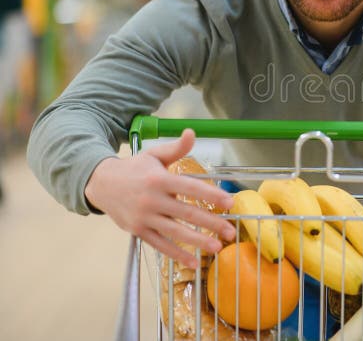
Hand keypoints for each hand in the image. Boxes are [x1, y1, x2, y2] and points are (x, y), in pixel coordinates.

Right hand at [84, 129, 234, 267]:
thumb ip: (176, 148)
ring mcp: (144, 218)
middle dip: (211, 223)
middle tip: (230, 231)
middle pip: (187, 213)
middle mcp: (152, 200)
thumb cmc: (134, 169)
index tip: (230, 202)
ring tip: (217, 247)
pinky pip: (160, 245)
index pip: (191, 188)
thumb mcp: (155, 154)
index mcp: (160, 180)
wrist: (101, 184)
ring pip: (175, 232)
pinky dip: (176, 255)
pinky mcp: (138, 231)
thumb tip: (192, 133)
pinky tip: (193, 262)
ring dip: (198, 241)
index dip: (211, 195)